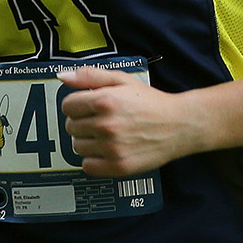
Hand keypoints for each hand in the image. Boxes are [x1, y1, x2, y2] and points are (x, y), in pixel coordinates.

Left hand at [59, 65, 195, 176]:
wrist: (179, 125)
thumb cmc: (151, 102)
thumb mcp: (122, 80)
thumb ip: (90, 76)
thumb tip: (62, 76)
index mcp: (104, 101)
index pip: (67, 106)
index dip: (77, 105)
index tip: (88, 107)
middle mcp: (106, 125)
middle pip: (71, 127)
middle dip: (82, 122)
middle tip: (100, 121)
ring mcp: (112, 148)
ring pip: (77, 147)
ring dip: (87, 141)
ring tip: (105, 135)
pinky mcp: (118, 166)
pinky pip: (87, 166)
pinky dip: (93, 160)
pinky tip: (107, 150)